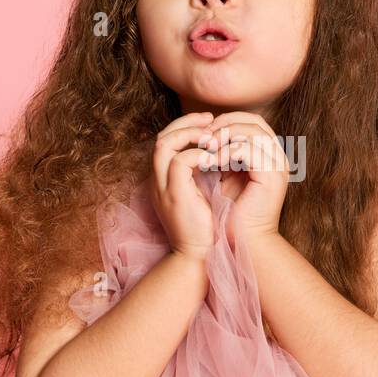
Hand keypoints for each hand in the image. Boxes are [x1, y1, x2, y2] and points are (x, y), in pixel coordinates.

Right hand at [149, 111, 218, 261]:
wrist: (197, 257)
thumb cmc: (203, 229)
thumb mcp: (201, 195)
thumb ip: (202, 174)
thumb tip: (220, 154)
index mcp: (163, 179)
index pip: (166, 141)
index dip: (185, 127)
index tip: (209, 124)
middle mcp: (157, 180)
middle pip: (161, 137)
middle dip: (186, 123)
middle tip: (211, 119)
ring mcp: (162, 187)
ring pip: (164, 144)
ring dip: (190, 134)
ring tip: (213, 135)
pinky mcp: (173, 195)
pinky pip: (180, 162)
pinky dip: (198, 154)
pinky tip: (215, 157)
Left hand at [205, 111, 288, 243]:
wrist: (244, 241)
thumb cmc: (233, 214)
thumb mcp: (227, 177)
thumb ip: (224, 155)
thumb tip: (209, 135)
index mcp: (270, 156)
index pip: (253, 122)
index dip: (228, 121)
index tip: (205, 133)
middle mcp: (278, 158)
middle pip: (255, 122)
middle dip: (225, 125)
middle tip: (203, 137)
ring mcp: (278, 166)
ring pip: (252, 132)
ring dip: (224, 137)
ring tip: (204, 149)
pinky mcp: (272, 176)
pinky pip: (247, 150)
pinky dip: (225, 153)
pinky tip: (210, 163)